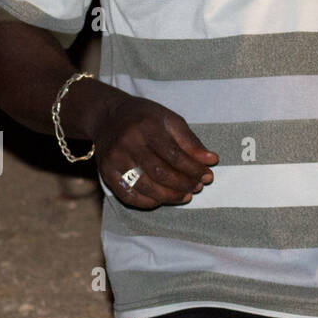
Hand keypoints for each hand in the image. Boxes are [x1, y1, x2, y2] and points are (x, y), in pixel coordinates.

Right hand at [85, 88, 218, 208]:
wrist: (107, 116)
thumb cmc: (145, 117)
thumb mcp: (170, 120)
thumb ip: (190, 141)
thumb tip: (211, 160)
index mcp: (148, 127)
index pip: (175, 155)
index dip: (193, 168)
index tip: (208, 175)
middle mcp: (128, 143)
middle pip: (160, 173)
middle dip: (183, 184)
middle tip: (198, 187)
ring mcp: (114, 159)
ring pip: (144, 186)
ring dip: (168, 196)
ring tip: (185, 196)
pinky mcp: (105, 172)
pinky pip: (126, 194)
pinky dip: (145, 202)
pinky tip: (161, 200)